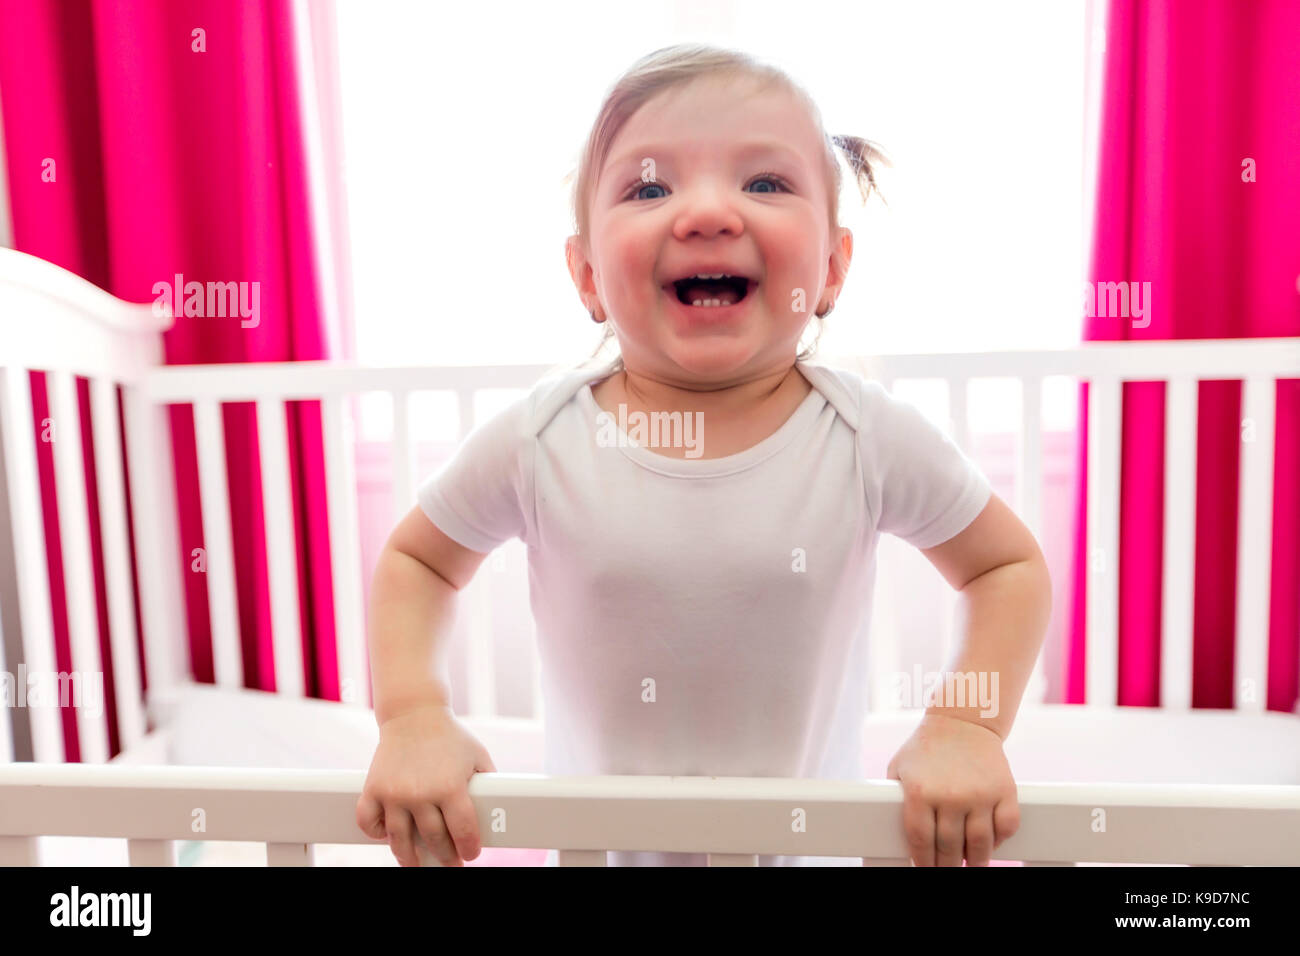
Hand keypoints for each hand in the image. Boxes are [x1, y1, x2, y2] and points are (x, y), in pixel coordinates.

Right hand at [356, 704, 496, 866]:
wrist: (414, 713)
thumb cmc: (449, 736)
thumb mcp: (477, 755)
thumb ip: (487, 782)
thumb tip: (500, 809)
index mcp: (450, 787)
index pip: (462, 832)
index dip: (469, 848)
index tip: (470, 854)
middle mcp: (420, 793)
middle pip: (433, 841)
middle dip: (445, 857)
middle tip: (449, 862)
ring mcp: (394, 793)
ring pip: (399, 841)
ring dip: (410, 858)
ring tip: (417, 863)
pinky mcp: (373, 788)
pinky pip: (368, 822)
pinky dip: (376, 834)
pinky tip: (388, 835)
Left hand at [885, 713, 1019, 865]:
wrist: (962, 721)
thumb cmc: (926, 747)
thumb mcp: (899, 768)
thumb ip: (898, 800)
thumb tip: (893, 833)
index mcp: (920, 792)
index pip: (921, 841)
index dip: (923, 861)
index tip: (925, 868)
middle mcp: (950, 795)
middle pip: (950, 848)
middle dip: (947, 866)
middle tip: (947, 869)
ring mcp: (980, 794)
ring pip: (980, 844)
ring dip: (976, 861)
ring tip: (970, 865)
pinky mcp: (1005, 790)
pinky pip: (1007, 827)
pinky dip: (1000, 841)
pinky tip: (990, 843)